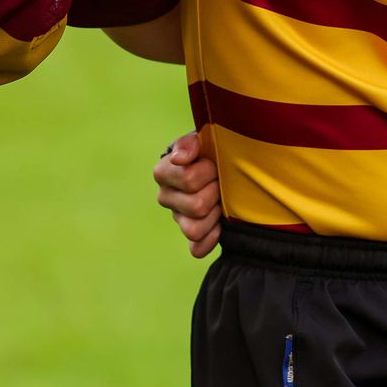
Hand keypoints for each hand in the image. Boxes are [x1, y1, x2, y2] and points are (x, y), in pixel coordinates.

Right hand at [153, 132, 220, 258]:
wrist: (223, 159)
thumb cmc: (211, 147)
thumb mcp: (202, 137)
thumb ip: (189, 143)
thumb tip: (180, 159)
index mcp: (163, 172)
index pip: (188, 180)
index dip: (208, 172)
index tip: (214, 163)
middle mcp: (165, 197)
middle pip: (196, 206)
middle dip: (216, 192)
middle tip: (220, 182)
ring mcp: (177, 217)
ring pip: (194, 230)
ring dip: (215, 215)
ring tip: (221, 201)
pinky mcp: (190, 234)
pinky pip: (196, 249)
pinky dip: (211, 238)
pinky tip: (220, 225)